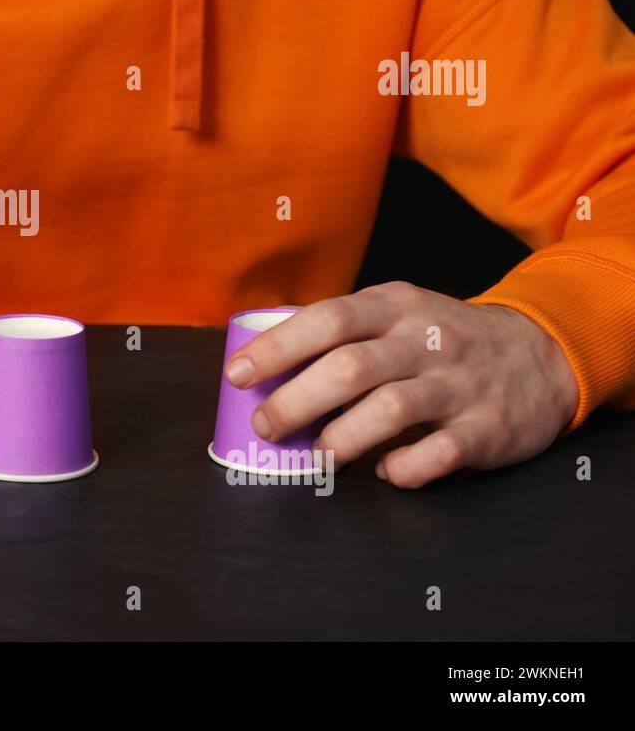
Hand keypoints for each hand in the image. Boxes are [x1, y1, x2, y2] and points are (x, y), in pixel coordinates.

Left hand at [224, 281, 578, 487]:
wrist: (541, 354)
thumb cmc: (443, 339)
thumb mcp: (396, 315)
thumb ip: (342, 335)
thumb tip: (263, 370)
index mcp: (395, 306)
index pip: (327, 320)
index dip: (277, 348)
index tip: (238, 375)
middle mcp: (426, 340)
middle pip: (349, 367)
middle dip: (296, 401)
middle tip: (266, 425)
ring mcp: (459, 384)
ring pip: (390, 409)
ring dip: (342, 438)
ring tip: (317, 457)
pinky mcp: (488, 428)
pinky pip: (440, 453)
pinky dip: (405, 467)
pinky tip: (386, 472)